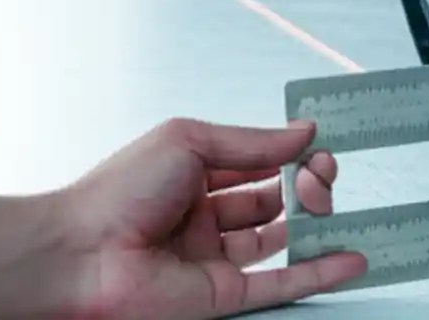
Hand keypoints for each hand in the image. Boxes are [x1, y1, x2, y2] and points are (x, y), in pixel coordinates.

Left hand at [55, 118, 365, 318]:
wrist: (77, 256)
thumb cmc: (114, 193)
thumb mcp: (189, 142)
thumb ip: (252, 143)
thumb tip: (302, 132)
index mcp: (193, 176)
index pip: (258, 162)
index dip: (291, 153)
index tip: (321, 142)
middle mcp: (206, 217)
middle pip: (275, 199)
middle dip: (305, 182)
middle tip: (320, 174)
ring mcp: (215, 257)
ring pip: (282, 239)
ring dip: (315, 220)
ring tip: (331, 203)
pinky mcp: (223, 294)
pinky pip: (281, 282)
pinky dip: (319, 271)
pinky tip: (351, 257)